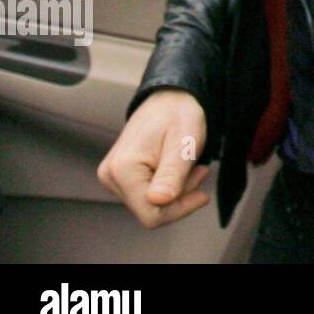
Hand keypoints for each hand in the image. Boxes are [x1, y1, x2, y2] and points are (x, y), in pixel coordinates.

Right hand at [96, 89, 210, 228]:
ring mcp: (112, 177)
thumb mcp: (184, 143)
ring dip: (176, 191)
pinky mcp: (119, 177)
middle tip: (199, 169)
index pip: (151, 215)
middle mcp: (110, 176)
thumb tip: (158, 201)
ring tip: (188, 165)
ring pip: (149, 204)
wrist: (169, 98)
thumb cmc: (179, 115)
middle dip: (180, 196)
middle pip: (150, 210)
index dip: (180, 209)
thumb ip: (172, 173)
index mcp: (122, 169)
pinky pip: (146, 195)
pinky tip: (177, 168)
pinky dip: (168, 186)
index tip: (203, 193)